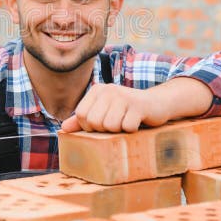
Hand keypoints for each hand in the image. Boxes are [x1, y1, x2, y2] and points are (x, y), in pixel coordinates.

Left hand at [60, 77, 211, 132]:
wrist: (157, 103)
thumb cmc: (127, 110)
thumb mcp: (104, 112)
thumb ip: (83, 119)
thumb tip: (63, 128)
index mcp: (97, 90)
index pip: (81, 115)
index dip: (90, 126)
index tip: (102, 124)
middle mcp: (109, 90)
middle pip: (95, 122)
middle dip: (105, 130)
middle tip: (117, 123)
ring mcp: (124, 96)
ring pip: (110, 126)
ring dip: (119, 130)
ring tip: (127, 121)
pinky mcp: (139, 105)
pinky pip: (127, 127)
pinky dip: (132, 130)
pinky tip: (137, 122)